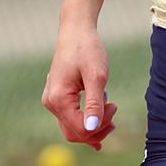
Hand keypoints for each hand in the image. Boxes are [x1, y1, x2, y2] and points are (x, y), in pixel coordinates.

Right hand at [42, 25, 118, 150]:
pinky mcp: (56, 97)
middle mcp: (51, 103)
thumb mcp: (97, 76)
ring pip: (72, 127)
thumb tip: (92, 128)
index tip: (115, 105)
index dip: (100, 125)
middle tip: (114, 110)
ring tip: (108, 106)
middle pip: (74, 133)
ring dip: (93, 124)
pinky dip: (86, 118)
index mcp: (58, 99)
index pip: (80, 129)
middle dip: (97, 129)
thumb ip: (94, 104)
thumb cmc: (88, 49)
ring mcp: (51, 101)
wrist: (76, 31)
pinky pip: (70, 118)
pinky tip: (101, 111)